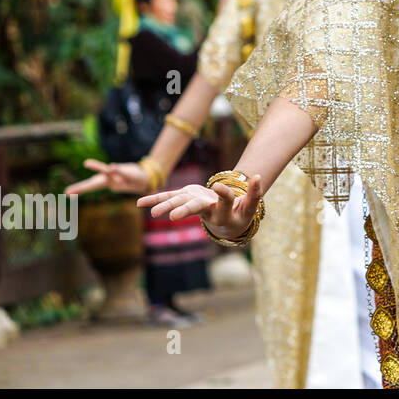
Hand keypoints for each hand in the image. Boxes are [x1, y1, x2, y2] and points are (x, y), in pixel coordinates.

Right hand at [66, 159, 151, 195]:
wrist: (146, 178)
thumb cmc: (129, 175)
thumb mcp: (119, 172)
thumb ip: (114, 172)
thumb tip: (111, 168)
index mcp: (105, 181)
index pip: (90, 185)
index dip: (78, 189)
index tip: (66, 193)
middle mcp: (110, 181)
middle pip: (94, 184)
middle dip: (82, 187)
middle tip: (68, 192)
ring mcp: (119, 179)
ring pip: (108, 174)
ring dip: (100, 168)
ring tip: (86, 162)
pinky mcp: (128, 176)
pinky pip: (122, 172)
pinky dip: (118, 170)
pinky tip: (111, 166)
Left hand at [137, 174, 261, 239]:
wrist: (226, 222)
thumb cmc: (241, 214)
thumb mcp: (250, 206)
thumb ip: (255, 193)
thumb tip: (258, 176)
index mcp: (225, 212)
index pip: (225, 202)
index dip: (223, 195)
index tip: (218, 187)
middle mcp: (207, 210)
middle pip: (196, 208)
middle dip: (184, 210)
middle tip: (172, 217)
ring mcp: (195, 204)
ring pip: (180, 203)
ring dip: (165, 207)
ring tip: (153, 214)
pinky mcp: (187, 198)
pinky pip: (169, 199)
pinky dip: (155, 200)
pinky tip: (139, 203)